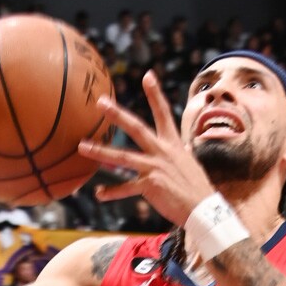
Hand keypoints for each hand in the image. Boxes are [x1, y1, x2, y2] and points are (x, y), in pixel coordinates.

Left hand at [78, 71, 215, 225]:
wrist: (203, 209)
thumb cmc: (197, 189)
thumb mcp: (190, 164)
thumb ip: (180, 154)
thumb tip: (184, 149)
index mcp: (173, 145)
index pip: (164, 114)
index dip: (155, 94)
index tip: (147, 76)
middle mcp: (162, 152)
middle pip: (137, 128)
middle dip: (117, 114)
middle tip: (100, 102)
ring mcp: (155, 168)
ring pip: (123, 157)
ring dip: (101, 151)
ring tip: (82, 146)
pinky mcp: (150, 186)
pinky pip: (126, 188)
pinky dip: (112, 192)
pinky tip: (99, 195)